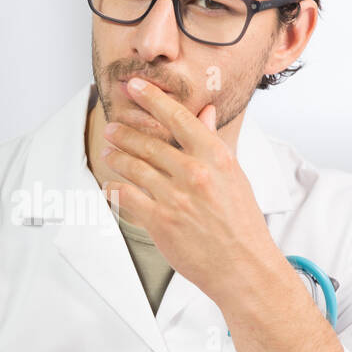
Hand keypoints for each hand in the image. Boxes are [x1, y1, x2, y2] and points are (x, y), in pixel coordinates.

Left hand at [100, 77, 277, 301]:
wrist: (243, 265)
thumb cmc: (241, 221)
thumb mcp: (234, 175)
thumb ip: (213, 141)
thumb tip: (206, 111)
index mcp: (216, 156)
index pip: (178, 117)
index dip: (152, 99)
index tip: (135, 86)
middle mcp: (195, 173)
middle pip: (149, 142)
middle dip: (124, 132)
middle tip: (112, 127)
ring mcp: (175, 197)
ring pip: (133, 167)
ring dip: (116, 157)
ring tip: (108, 151)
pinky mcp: (160, 221)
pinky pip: (126, 197)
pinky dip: (113, 188)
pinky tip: (109, 184)